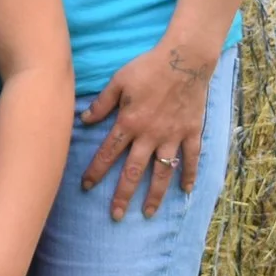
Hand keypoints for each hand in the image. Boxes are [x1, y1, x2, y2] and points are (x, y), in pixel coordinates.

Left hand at [79, 38, 214, 218]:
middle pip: (133, 171)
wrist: (184, 60)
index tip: (86, 187)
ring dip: (155, 195)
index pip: (107, 153)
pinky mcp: (192, 133)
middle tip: (116, 216)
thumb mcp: (118, 81)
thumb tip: (83, 119)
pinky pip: (191, 159)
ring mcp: (173, 137)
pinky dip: (189, 175)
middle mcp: (150, 135)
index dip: (96, 171)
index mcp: (128, 122)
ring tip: (148, 213)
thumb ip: (102, 103)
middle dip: (123, 195)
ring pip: (162, 172)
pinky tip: (186, 191)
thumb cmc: (147, 68)